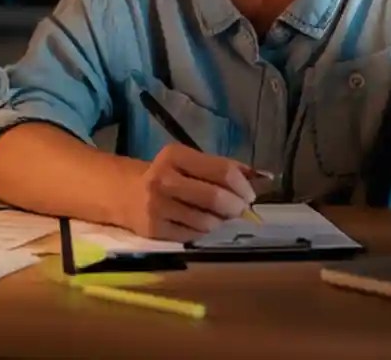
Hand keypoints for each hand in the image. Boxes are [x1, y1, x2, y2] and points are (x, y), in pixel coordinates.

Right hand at [119, 143, 257, 241]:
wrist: (125, 193)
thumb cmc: (168, 175)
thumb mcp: (191, 162)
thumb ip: (225, 167)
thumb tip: (265, 176)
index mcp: (176, 155)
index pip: (222, 171)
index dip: (244, 186)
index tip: (250, 194)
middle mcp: (164, 179)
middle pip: (216, 198)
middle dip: (236, 207)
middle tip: (240, 209)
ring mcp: (157, 206)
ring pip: (207, 221)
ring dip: (220, 221)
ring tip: (218, 216)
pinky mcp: (154, 229)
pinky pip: (193, 235)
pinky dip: (204, 231)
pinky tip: (201, 223)